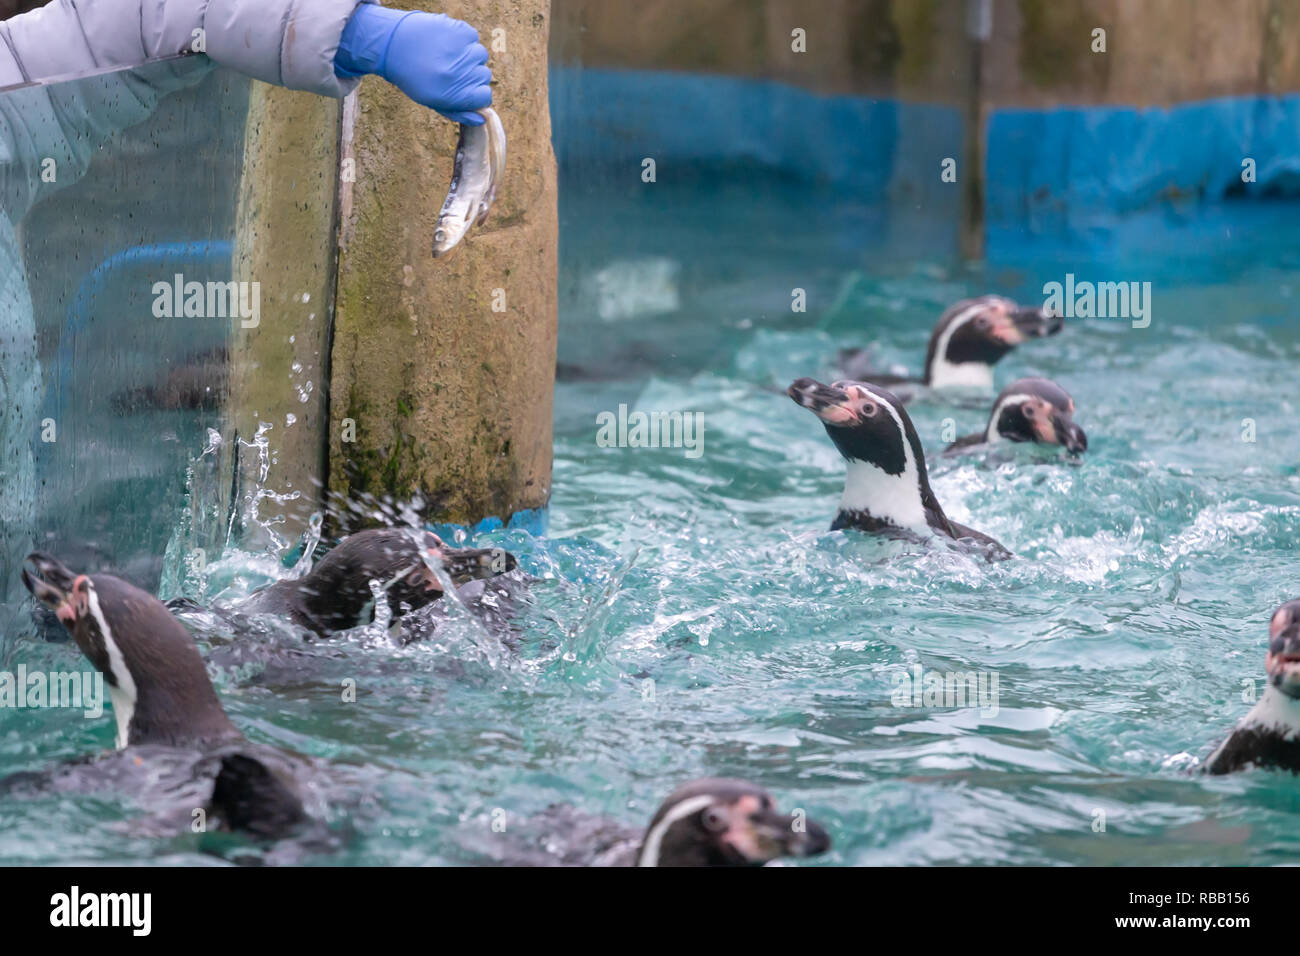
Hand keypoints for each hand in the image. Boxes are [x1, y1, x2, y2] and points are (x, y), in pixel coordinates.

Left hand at [335, 6, 492, 123]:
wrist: (393, 45)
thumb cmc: (414, 78)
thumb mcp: (434, 101)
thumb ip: (459, 112)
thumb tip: (481, 118)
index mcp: (457, 94)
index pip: (485, 97)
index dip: (476, 95)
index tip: (463, 90)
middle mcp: (463, 73)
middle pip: (484, 76)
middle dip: (472, 76)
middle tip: (450, 71)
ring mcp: (463, 50)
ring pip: (481, 55)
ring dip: (469, 57)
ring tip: (448, 56)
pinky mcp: (460, 30)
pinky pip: (473, 37)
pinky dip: (464, 40)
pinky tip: (447, 43)